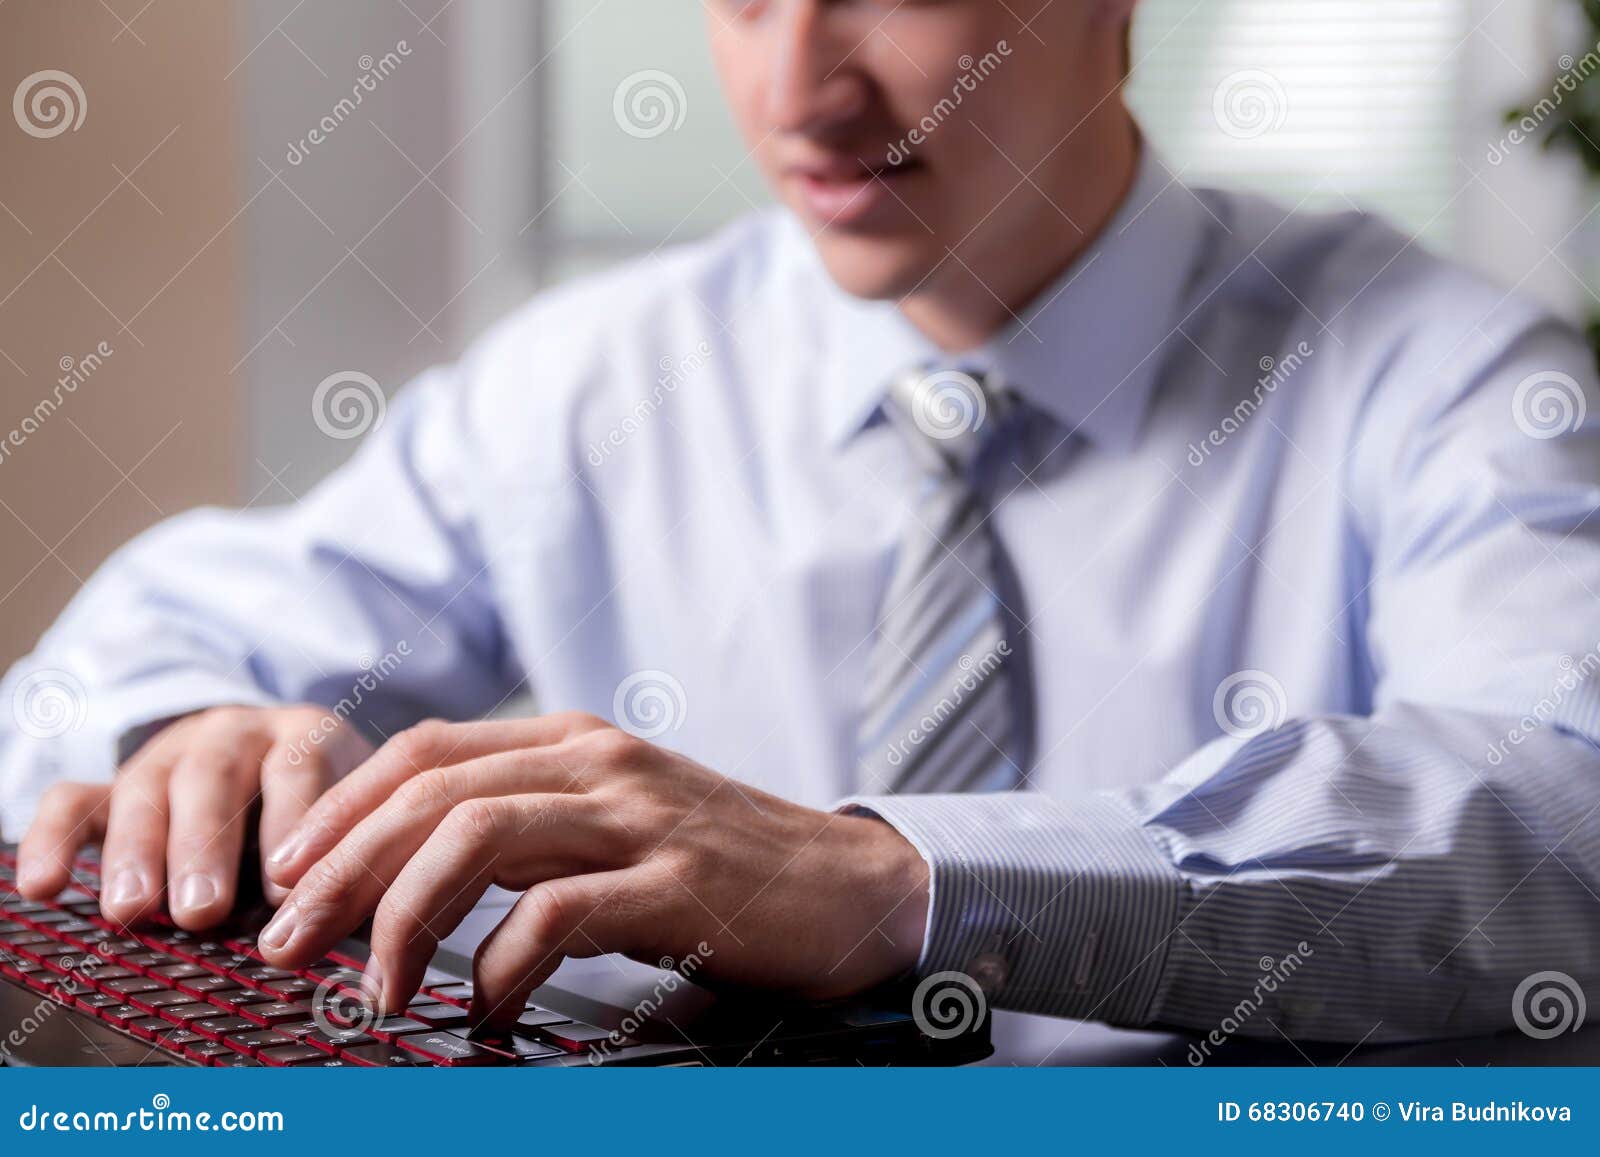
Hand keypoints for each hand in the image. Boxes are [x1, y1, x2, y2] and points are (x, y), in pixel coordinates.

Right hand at [14, 705, 374, 926]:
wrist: (284, 759)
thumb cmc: (332, 812)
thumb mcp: (354, 817)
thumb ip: (351, 858)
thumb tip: (355, 926)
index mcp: (305, 734)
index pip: (299, 767)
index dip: (292, 825)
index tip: (285, 888)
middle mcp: (236, 733)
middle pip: (215, 779)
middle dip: (205, 847)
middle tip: (203, 911)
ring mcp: (171, 753)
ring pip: (147, 789)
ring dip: (137, 854)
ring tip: (133, 912)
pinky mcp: (118, 783)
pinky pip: (74, 802)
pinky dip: (53, 840)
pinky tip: (42, 886)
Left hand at [258, 713, 929, 1029]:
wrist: (853, 886)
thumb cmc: (725, 865)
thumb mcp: (619, 821)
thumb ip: (531, 824)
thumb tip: (415, 870)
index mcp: (577, 742)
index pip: (428, 750)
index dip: (344, 806)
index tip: (288, 872)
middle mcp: (600, 763)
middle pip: (434, 792)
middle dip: (342, 867)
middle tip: (288, 938)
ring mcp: (640, 817)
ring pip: (480, 837)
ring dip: (403, 915)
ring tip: (371, 989)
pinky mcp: (676, 883)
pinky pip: (557, 913)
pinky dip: (500, 964)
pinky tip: (484, 1007)